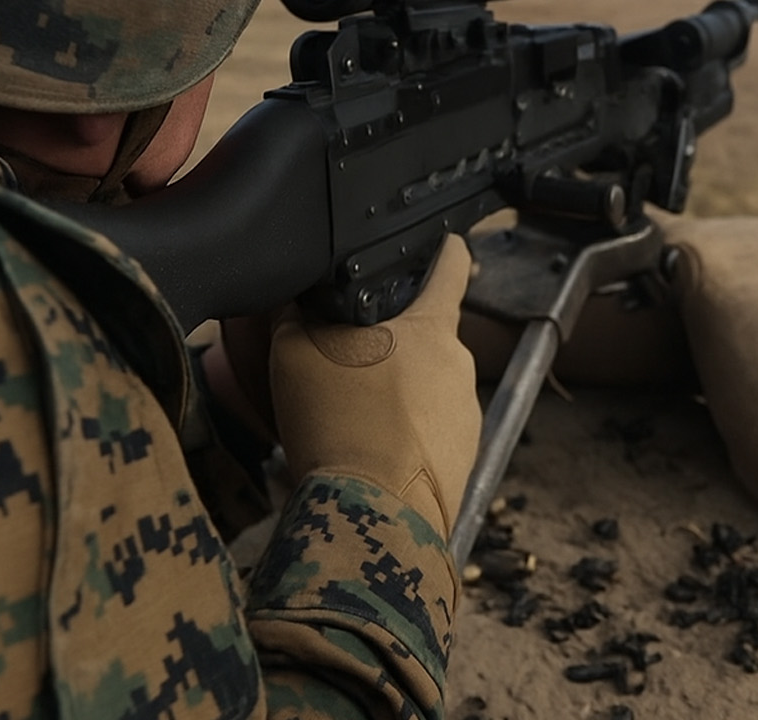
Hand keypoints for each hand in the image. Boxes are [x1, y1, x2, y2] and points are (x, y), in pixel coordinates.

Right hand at [266, 235, 481, 537]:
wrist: (371, 515)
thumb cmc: (341, 424)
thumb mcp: (296, 354)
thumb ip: (296, 317)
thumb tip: (289, 300)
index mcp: (433, 329)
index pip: (452, 268)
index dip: (447, 250)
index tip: (449, 243)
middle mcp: (461, 369)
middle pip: (429, 340)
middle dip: (395, 346)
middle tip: (349, 365)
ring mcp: (467, 419)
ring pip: (427, 392)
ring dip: (397, 398)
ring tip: (351, 420)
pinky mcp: (463, 463)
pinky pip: (428, 437)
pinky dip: (402, 440)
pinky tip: (366, 453)